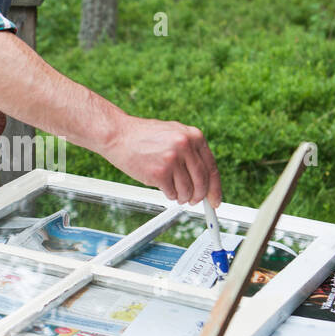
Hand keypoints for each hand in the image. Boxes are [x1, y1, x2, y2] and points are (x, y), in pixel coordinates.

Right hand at [105, 115, 221, 205]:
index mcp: (193, 136)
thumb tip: (204, 178)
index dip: (215, 187)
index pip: (211, 167)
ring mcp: (172, 159)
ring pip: (187, 190)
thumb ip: (190, 151)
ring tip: (176, 193)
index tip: (215, 199)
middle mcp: (185, 146)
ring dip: (182, 197)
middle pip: (202, 182)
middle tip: (194, 201)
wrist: (118, 135)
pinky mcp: (159, 172)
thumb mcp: (174, 134)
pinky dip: (170, 195)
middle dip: (199, 196)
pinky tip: (164, 188)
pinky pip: (172, 193)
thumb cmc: (143, 136)